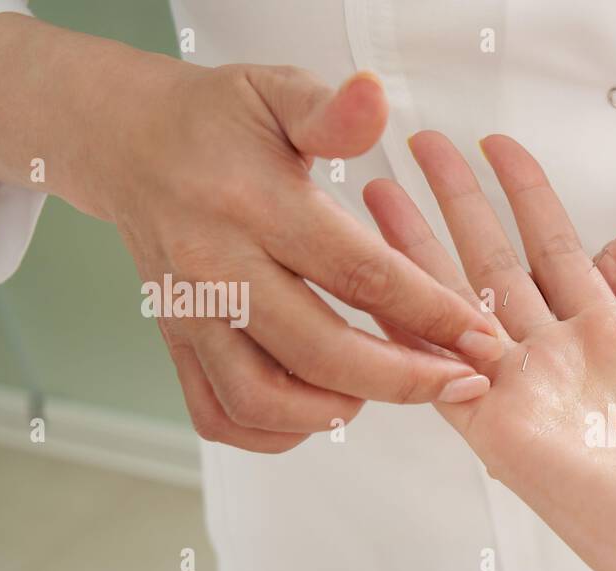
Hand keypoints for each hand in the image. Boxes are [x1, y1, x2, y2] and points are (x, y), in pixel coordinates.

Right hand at [84, 56, 502, 450]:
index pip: (360, 274)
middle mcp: (218, 267)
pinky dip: (277, 432)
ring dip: (335, 410)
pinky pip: (221, 416)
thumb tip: (375, 96)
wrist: (129, 144)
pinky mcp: (177, 345)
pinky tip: (324, 406)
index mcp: (254, 204)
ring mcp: (192, 314)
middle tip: (462, 381)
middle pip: (320, 352)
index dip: (433, 312)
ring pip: (262, 399)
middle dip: (404, 380)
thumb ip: (332, 110)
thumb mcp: (278, 93)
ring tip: (385, 389)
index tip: (485, 336)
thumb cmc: (218, 122)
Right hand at [363, 133, 615, 570]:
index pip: (556, 253)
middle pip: (495, 266)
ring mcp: (528, 398)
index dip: (526, 197)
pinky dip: (405, 325)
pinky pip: (440, 372)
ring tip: (377, 188)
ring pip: (456, 305)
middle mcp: (563, 367)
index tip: (497, 148)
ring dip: (415, 247)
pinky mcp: (504, 433)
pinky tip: (372, 276)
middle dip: (457, 203)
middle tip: (418, 145)